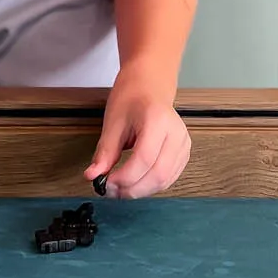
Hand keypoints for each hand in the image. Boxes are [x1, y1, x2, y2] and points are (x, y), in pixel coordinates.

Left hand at [86, 67, 191, 198]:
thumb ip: (105, 152)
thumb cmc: (132, 98)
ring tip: (120, 188)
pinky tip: (135, 182)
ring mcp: (183, 145)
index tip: (106, 183)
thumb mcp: (113, 123)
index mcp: (157, 121)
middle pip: (158, 174)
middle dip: (132, 189)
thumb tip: (93, 176)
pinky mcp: (184, 153)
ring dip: (141, 190)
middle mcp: (176, 134)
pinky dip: (150, 186)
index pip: (144, 159)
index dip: (124, 177)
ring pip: (165, 181)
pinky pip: (169, 178)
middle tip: (111, 191)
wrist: (150, 86)